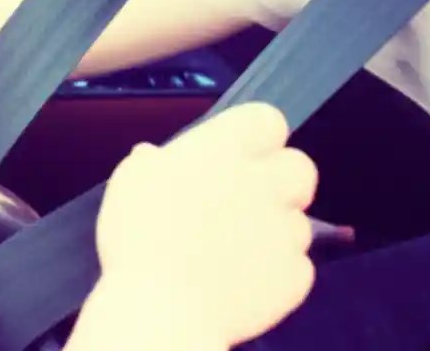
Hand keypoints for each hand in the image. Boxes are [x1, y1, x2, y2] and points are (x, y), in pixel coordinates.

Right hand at [91, 103, 317, 348]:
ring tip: (233, 252)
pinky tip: (240, 281)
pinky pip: (297, 266)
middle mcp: (265, 182)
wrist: (163, 310)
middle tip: (247, 201)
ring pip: (298, 221)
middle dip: (280, 181)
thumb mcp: (129, 184)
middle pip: (300, 167)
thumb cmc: (139, 239)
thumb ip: (150, 163)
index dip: (256, 136)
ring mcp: (286, 231)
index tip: (238, 154)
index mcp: (225, 150)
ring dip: (274, 231)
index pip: (267, 119)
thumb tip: (154, 156)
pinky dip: (275, 273)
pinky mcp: (295, 275)